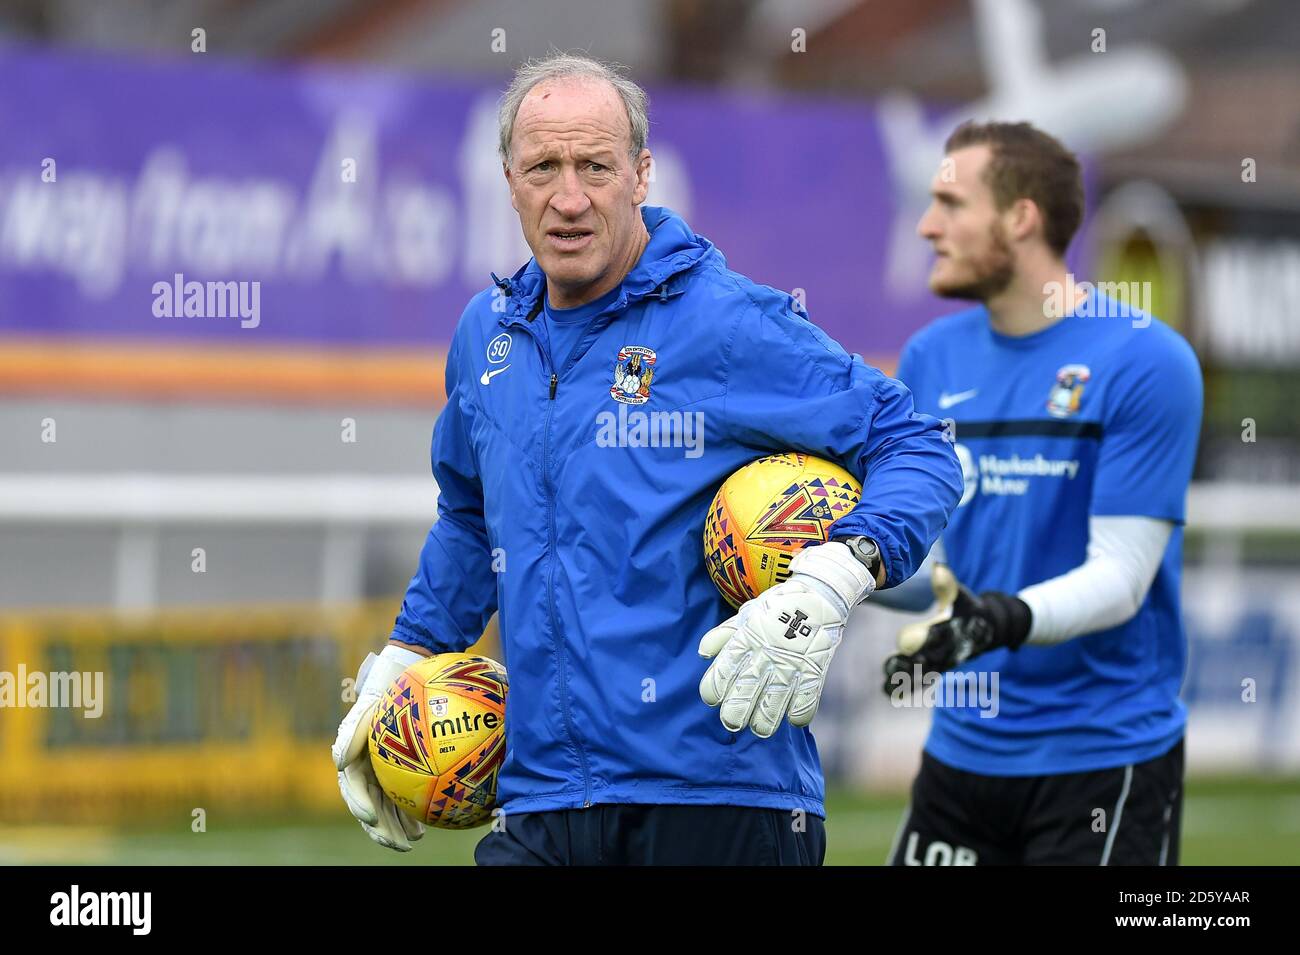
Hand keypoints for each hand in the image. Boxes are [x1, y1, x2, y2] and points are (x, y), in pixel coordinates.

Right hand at [331, 644, 427, 850]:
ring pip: (388, 808)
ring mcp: (382, 774)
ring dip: (398, 827)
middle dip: (382, 830)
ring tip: (415, 840)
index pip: (355, 790)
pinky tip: (426, 824)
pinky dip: (412, 811)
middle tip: (400, 844)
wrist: (403, 683)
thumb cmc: (384, 694)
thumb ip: (352, 732)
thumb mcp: (367, 707)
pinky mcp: (400, 773)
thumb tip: (339, 762)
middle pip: (372, 807)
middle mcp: (366, 771)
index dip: (361, 807)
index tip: (372, 819)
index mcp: (354, 760)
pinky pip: (404, 796)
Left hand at [699, 541, 875, 737]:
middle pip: (745, 691)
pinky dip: (799, 713)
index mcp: (745, 639)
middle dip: (735, 712)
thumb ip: (724, 636)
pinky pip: (806, 700)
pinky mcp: (814, 670)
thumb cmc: (777, 608)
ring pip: (773, 702)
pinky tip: (793, 719)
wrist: (820, 595)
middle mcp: (765, 654)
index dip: (714, 689)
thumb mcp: (746, 615)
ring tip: (759, 729)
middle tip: (731, 723)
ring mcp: (791, 663)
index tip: (712, 699)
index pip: (723, 670)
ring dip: (764, 720)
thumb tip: (703, 653)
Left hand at [881, 565, 1030, 692]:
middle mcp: (950, 650)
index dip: (923, 640)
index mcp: (953, 630)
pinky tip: (891, 694)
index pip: (937, 637)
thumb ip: (947, 584)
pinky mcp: (941, 669)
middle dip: (909, 664)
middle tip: (889, 665)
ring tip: (885, 687)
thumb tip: (938, 567)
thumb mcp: (960, 594)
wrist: (988, 627)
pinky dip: (909, 688)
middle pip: (928, 660)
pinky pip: (925, 680)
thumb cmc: (968, 607)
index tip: (906, 643)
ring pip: (924, 674)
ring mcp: (946, 662)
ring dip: (905, 680)